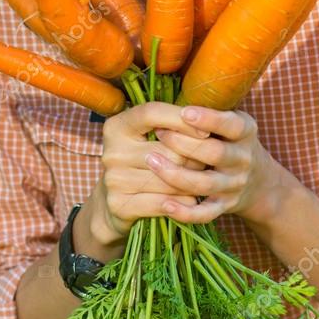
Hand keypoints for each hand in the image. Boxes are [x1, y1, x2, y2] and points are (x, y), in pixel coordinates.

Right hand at [87, 102, 209, 248]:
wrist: (115, 201)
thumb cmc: (143, 163)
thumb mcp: (149, 138)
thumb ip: (171, 127)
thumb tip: (206, 127)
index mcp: (117, 126)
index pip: (152, 113)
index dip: (181, 119)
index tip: (206, 131)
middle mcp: (112, 151)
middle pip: (169, 151)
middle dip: (194, 160)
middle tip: (203, 165)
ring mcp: (114, 180)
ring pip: (170, 180)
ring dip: (192, 184)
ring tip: (198, 183)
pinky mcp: (119, 205)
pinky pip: (164, 203)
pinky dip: (182, 204)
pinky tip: (189, 200)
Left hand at [145, 105, 287, 224]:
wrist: (259, 182)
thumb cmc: (230, 141)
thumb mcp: (231, 121)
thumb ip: (207, 111)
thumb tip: (167, 90)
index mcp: (245, 132)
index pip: (231, 125)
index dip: (209, 120)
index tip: (185, 113)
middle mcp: (243, 159)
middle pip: (214, 153)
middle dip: (183, 144)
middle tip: (157, 133)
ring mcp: (234, 184)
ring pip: (206, 183)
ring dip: (177, 174)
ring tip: (151, 161)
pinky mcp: (225, 206)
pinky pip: (205, 213)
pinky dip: (186, 212)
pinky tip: (165, 205)